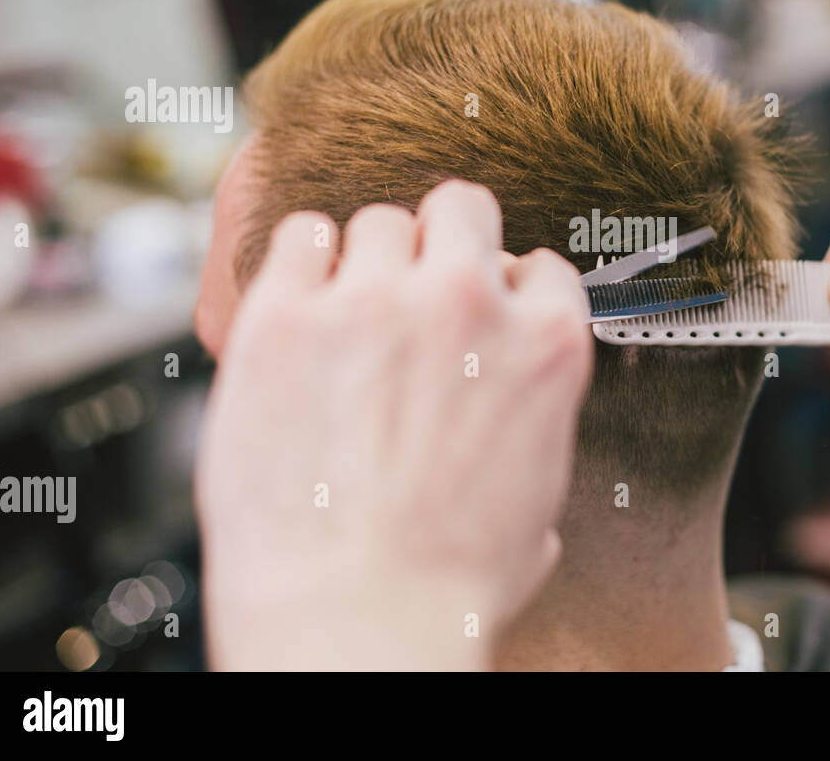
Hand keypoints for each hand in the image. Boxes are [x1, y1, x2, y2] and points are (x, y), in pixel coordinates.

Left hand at [195, 182, 592, 669]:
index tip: (482, 310)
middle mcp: (466, 303)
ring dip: (367, 258)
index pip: (539, 265)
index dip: (506, 287)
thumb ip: (533, 439)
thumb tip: (516, 440)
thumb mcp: (537, 510)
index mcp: (545, 347)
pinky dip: (301, 259)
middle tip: (416, 284)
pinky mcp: (284, 315)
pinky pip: (300, 235)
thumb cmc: (448, 589)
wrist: (353, 621)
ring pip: (378, 220)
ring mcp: (372, 301)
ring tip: (347, 310)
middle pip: (462, 207)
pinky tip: (299, 299)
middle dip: (444, 240)